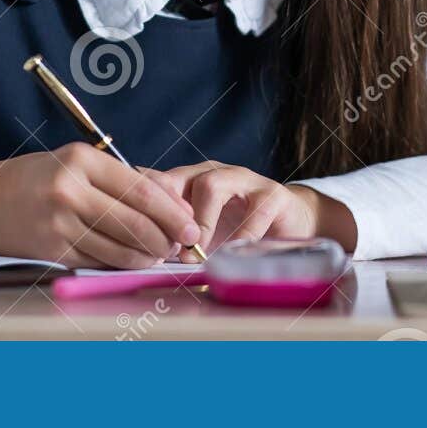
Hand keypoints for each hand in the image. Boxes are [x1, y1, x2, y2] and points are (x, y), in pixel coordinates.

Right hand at [0, 144, 200, 267]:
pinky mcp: (52, 250)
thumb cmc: (38, 179)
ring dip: (146, 255)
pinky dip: (121, 263)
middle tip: (182, 245)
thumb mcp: (78, 163)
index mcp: (81, 161)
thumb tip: (172, 202)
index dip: (171, 211)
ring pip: (119, 247)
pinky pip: (98, 260)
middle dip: (165, 237)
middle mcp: (69, 190)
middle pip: (133, 221)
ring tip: (161, 253)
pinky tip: (133, 260)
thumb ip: (122, 179)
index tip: (190, 224)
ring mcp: (58, 223)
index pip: (139, 189)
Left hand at [143, 162, 338, 261]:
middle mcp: (216, 173)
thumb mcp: (202, 231)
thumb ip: (174, 233)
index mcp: (192, 180)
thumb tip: (137, 244)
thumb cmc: (237, 228)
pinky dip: (242, 236)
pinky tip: (235, 253)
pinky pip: (254, 211)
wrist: (289, 221)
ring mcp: (245, 180)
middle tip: (170, 249)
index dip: (148, 205)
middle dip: (172, 215)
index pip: (160, 181)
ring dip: (201, 222)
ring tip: (200, 252)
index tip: (141, 237)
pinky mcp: (274, 195)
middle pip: (183, 179)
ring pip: (213, 185)